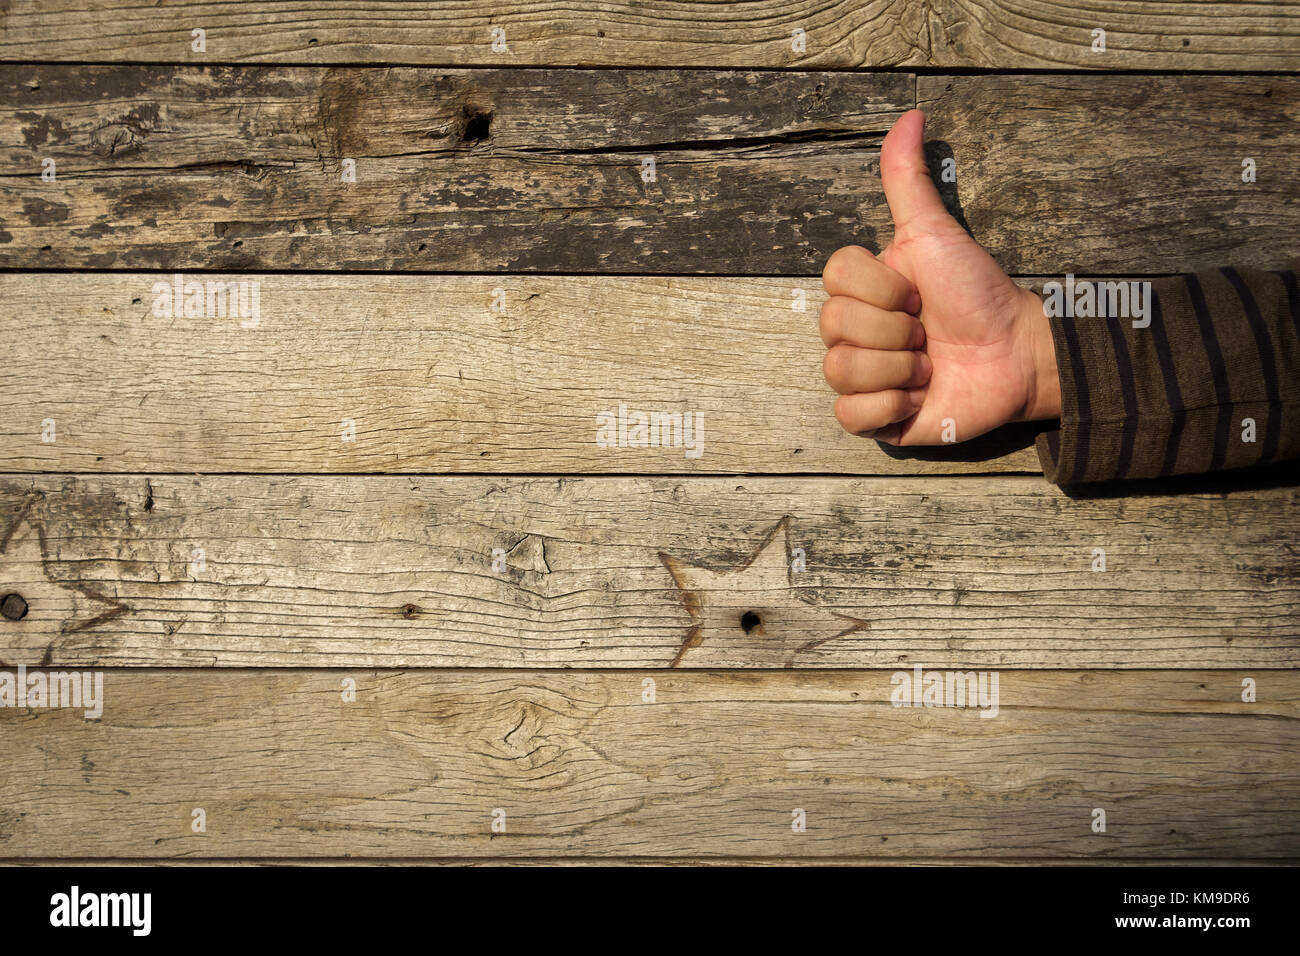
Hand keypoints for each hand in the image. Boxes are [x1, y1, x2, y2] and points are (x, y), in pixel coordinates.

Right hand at [820, 109, 1060, 443]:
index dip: (881, 289)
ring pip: (840, 371)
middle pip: (834, 328)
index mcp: (860, 294)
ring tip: (929, 366)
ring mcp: (862, 380)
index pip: (833, 282)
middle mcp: (854, 335)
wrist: (1015, 353)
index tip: (917, 293)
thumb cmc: (978, 293)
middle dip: (895, 331)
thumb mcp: (937, 233)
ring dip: (899, 368)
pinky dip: (889, 405)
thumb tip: (911, 117)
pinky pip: (850, 415)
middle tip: (927, 331)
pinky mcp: (876, 421)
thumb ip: (908, 181)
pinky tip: (919, 397)